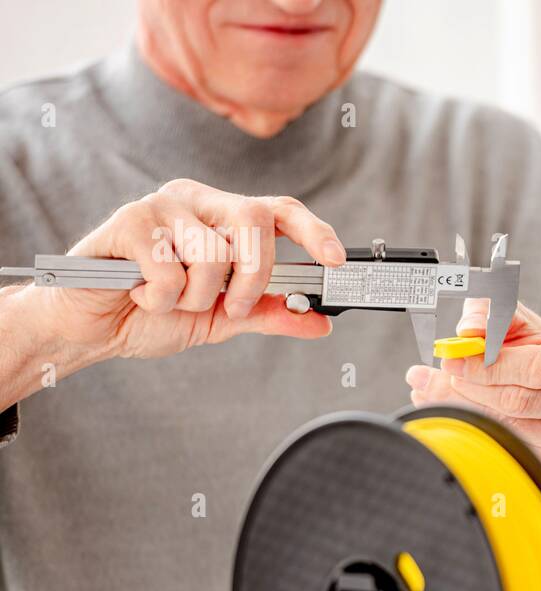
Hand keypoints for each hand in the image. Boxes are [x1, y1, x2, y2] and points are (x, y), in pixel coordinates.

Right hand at [25, 178, 337, 365]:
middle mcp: (197, 201)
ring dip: (196, 297)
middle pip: (254, 224)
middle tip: (228, 304)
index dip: (313, 231)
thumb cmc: (153, 314)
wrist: (93, 329)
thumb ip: (267, 313)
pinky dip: (160, 297)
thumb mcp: (222, 318)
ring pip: (213, 253)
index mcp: (224, 217)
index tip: (336, 260)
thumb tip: (319, 321)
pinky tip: (140, 294)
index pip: (279, 210)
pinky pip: (170, 268)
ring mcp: (162, 206)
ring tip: (169, 299)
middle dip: (252, 276)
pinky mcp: (128, 221)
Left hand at [405, 302, 540, 492]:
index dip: (490, 366)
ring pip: (510, 428)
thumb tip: (468, 329)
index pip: (538, 368)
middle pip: (520, 402)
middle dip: (471, 388)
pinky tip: (455, 415)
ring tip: (437, 391)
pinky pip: (508, 449)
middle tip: (440, 375)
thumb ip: (493, 315)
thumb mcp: (522, 322)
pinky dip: (476, 432)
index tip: (452, 359)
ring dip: (466, 410)